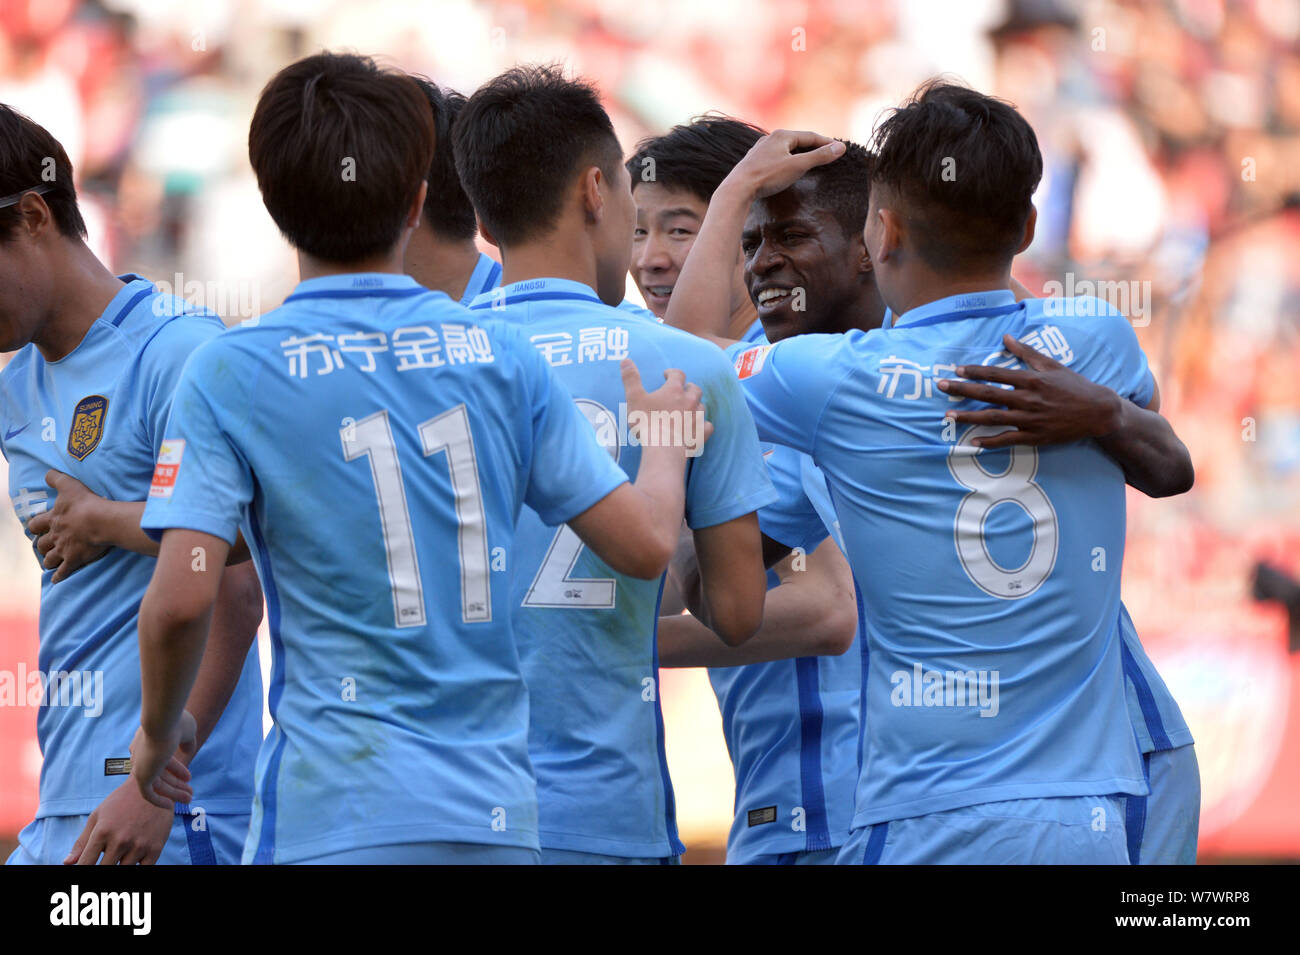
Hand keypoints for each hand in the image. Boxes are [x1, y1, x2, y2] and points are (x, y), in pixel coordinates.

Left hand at [27, 470, 109, 581]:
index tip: (35, 528)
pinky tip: (56, 580)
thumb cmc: (86, 503)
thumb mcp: (69, 485)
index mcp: (53, 520)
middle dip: (41, 546)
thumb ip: (56, 478)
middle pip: (41, 545)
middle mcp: (55, 536)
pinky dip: (59, 576)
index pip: (36, 524)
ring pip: (50, 559)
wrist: (100, 521)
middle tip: (44, 547)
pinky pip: (63, 571)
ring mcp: (64, 550)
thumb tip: (47, 473)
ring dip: (48, 561)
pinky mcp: (74, 560)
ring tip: (49, 563)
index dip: (34, 527)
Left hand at [64, 778, 174, 864]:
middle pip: (104, 870)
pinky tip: (134, 858)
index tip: (86, 868)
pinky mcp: (156, 847)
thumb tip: (67, 863)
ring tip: (120, 854)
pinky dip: (137, 867)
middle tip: (106, 859)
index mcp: (102, 832)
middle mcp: (120, 840)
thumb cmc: (121, 801)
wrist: (154, 785)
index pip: (85, 864)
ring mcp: (139, 845)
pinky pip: (144, 869)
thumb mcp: (98, 816)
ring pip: (123, 871)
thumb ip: (82, 842)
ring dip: (120, 865)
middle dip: (102, 867)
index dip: (83, 869)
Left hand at [130, 710, 196, 808]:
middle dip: (176, 784)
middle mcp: (141, 755)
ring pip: (157, 784)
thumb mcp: (186, 732)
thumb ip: (186, 743)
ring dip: (174, 792)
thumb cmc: (176, 722)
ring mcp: (141, 765)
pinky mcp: (141, 776)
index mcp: (148, 741)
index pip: (162, 760)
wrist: (163, 721)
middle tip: (189, 792)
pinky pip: (148, 793)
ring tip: (189, 799)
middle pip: (160, 774)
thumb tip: (188, 751)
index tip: (188, 778)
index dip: (176, 770)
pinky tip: (170, 806)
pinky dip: (158, 801)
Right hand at [620, 359, 713, 454]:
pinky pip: (708, 426)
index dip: (672, 373)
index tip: (666, 375)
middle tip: (681, 390)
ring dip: (696, 405)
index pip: (678, 374)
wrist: (663, 448)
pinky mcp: (701, 433)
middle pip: (694, 389)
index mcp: (674, 390)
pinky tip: (700, 426)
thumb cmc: (647, 422)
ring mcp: (697, 417)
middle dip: (688, 387)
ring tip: (688, 408)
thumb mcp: (634, 398)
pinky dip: (704, 424)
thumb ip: (630, 378)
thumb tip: (625, 360)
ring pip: (702, 406)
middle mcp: (689, 401)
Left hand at [724, 130, 845, 200]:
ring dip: (799, 152)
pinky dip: (787, 159)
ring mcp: (760, 150)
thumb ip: (819, 156)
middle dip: (813, 146)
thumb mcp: (798, 166)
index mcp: (782, 135)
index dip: (826, 142)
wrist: (738, 188)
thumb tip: (841, 147)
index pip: (810, 136)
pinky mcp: (754, 162)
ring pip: (785, 148)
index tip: (838, 148)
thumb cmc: (768, 176)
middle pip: (797, 140)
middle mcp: (770, 138)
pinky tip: (786, 166)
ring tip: (810, 158)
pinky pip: (776, 157)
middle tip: (827, 152)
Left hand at [937, 334, 1122, 448]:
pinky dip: (990, 442)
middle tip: (941, 386)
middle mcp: (1028, 398)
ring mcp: (1030, 419)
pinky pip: (1007, 440)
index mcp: (1031, 379)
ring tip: (949, 415)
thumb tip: (1006, 338)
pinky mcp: (1034, 436)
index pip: (996, 373)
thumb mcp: (1052, 365)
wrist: (1098, 411)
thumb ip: (1026, 352)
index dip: (975, 371)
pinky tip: (972, 442)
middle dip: (962, 389)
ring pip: (993, 417)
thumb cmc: (1074, 385)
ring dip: (969, 416)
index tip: (956, 369)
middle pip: (988, 393)